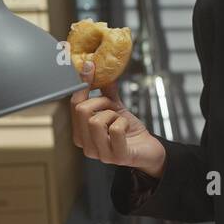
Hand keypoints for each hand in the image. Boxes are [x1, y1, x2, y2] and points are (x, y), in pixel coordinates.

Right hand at [69, 61, 164, 175]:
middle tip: (114, 106)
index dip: (82, 85)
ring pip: (96, 121)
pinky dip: (124, 123)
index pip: (74, 105)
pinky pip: (115, 130)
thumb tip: (100, 70)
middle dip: (101, 101)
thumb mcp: (116, 109)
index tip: (90, 66)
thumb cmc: (130, 132)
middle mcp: (86, 146)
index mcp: (81, 133)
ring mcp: (100, 154)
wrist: (149, 150)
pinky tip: (128, 128)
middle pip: (82, 110)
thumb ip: (106, 93)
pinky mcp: (117, 157)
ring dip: (113, 114)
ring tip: (121, 120)